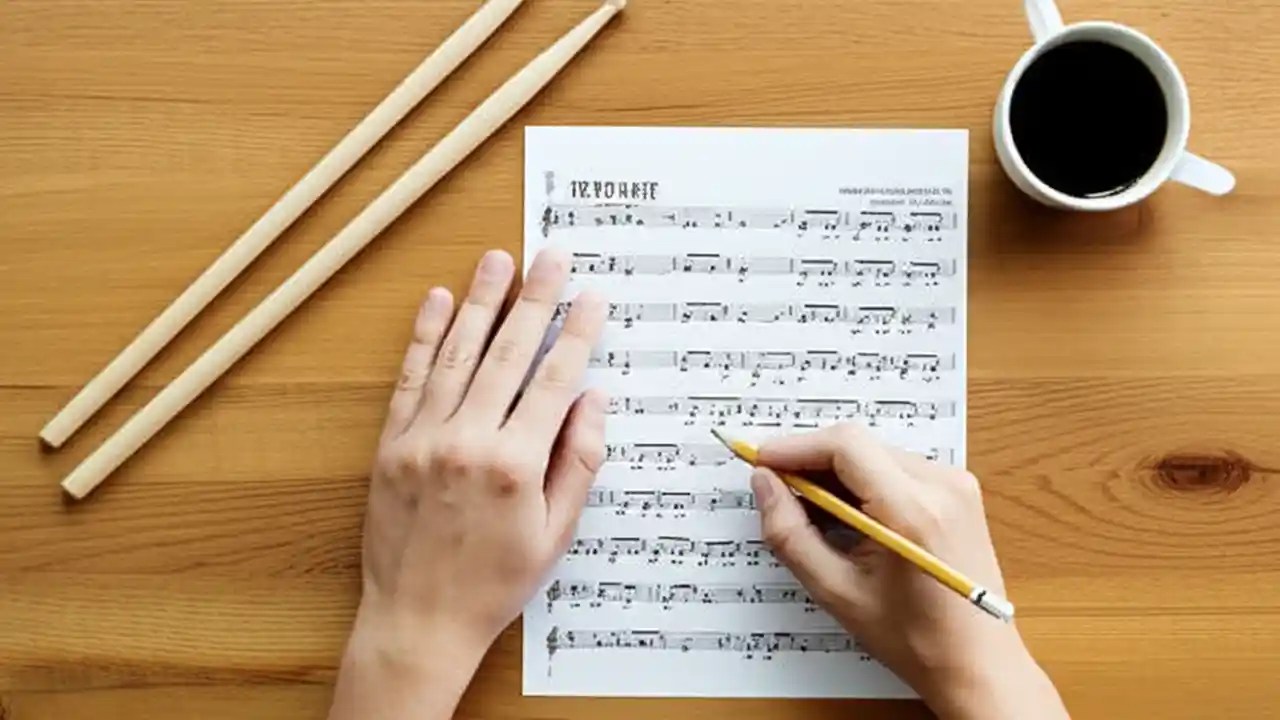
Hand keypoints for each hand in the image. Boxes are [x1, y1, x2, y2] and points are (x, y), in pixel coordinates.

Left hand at [329, 248, 606, 719]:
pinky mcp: (391, 444)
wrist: (418, 621)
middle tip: (551, 256)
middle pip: (508, 353)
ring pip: (457, 354)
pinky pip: (409, 379)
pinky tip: (439, 302)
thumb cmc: (494, 584)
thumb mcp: (555, 534)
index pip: (555, 380)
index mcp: (516, 465)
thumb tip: (593, 400)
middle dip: (534, 298)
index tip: (592, 297)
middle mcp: (468, 441)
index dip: (577, 333)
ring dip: (480, 303)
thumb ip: (578, 462)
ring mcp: (424, 438)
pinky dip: (423, 337)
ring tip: (498, 260)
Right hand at [750, 424, 1068, 719]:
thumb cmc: (915, 639)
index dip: (794, 447)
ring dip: (836, 472)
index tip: (760, 461)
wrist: (977, 662)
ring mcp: (955, 484)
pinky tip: (845, 514)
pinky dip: (862, 482)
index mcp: (914, 510)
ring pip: (874, 453)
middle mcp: (941, 485)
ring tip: (810, 511)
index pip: (844, 446)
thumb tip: (764, 484)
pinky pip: (896, 467)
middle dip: (810, 461)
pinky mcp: (957, 490)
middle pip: (858, 445)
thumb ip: (790, 533)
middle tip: (776, 489)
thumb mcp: (836, 591)